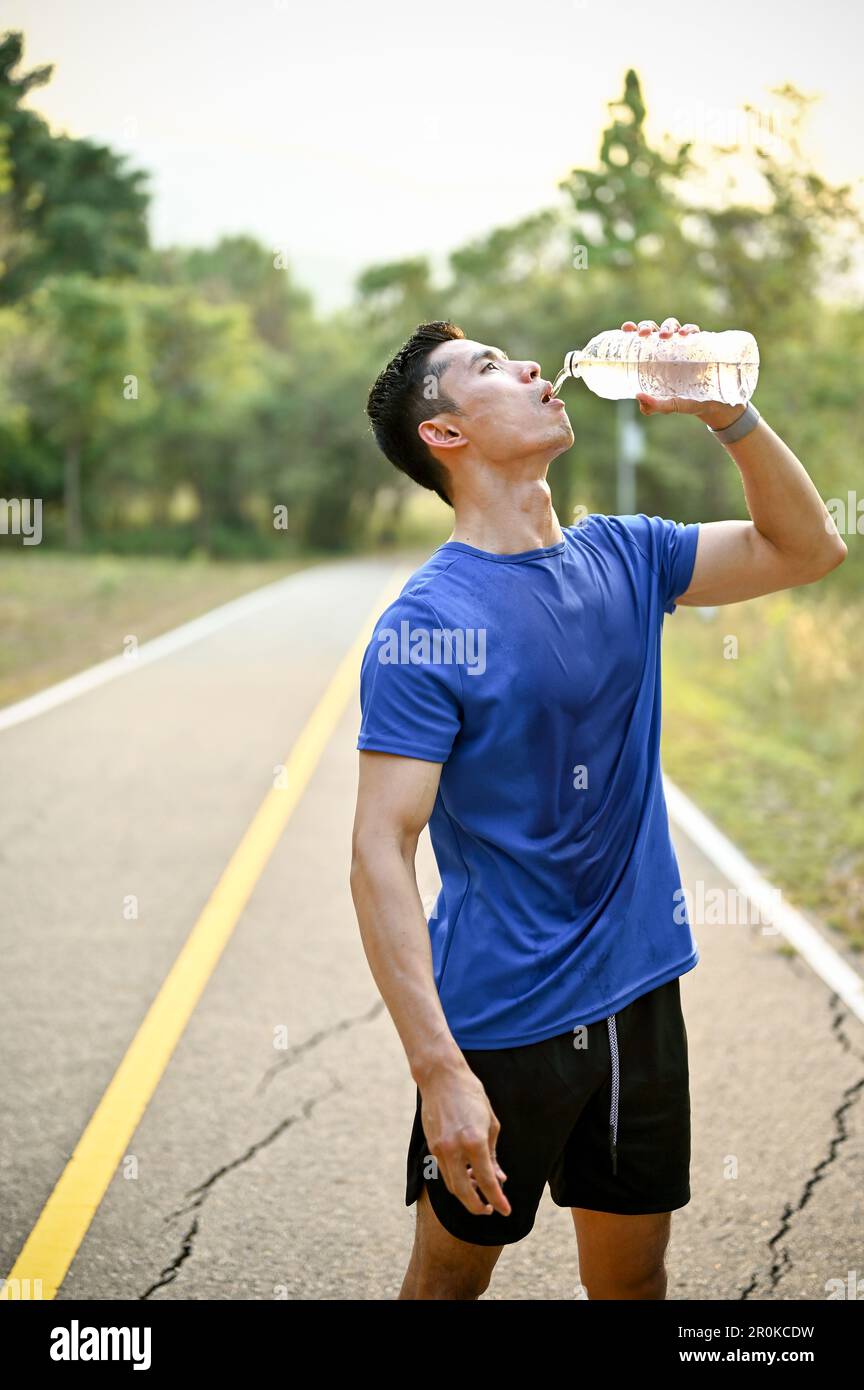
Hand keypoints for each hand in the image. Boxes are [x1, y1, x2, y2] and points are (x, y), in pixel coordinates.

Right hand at [419, 1064, 510, 1216]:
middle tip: (489, 1210)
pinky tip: (466, 1176)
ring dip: (466, 1195)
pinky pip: (444, 1171)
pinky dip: (456, 1179)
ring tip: (480, 1193)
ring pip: (451, 1185)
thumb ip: (493, 1154)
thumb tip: (499, 1178)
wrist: (441, 1077)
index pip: (488, 1181)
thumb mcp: (490, 1123)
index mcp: (474, 1141)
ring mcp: (440, 1149)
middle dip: (477, 1207)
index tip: (505, 1210)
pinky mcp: (431, 1146)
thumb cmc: (470, 1095)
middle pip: (464, 1192)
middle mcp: (454, 1149)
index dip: (498, 1200)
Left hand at [620, 317, 744, 427]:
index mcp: (653, 358)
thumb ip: (653, 405)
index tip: (627, 328)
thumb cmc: (686, 401)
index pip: (641, 339)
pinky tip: (685, 335)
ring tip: (665, 336)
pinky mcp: (701, 345)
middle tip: (644, 334)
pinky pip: (694, 331)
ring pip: (672, 326)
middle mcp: (667, 348)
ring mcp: (684, 345)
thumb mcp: (669, 405)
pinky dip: (690, 329)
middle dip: (647, 326)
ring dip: (667, 326)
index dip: (633, 329)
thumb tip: (638, 396)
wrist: (713, 403)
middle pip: (654, 329)